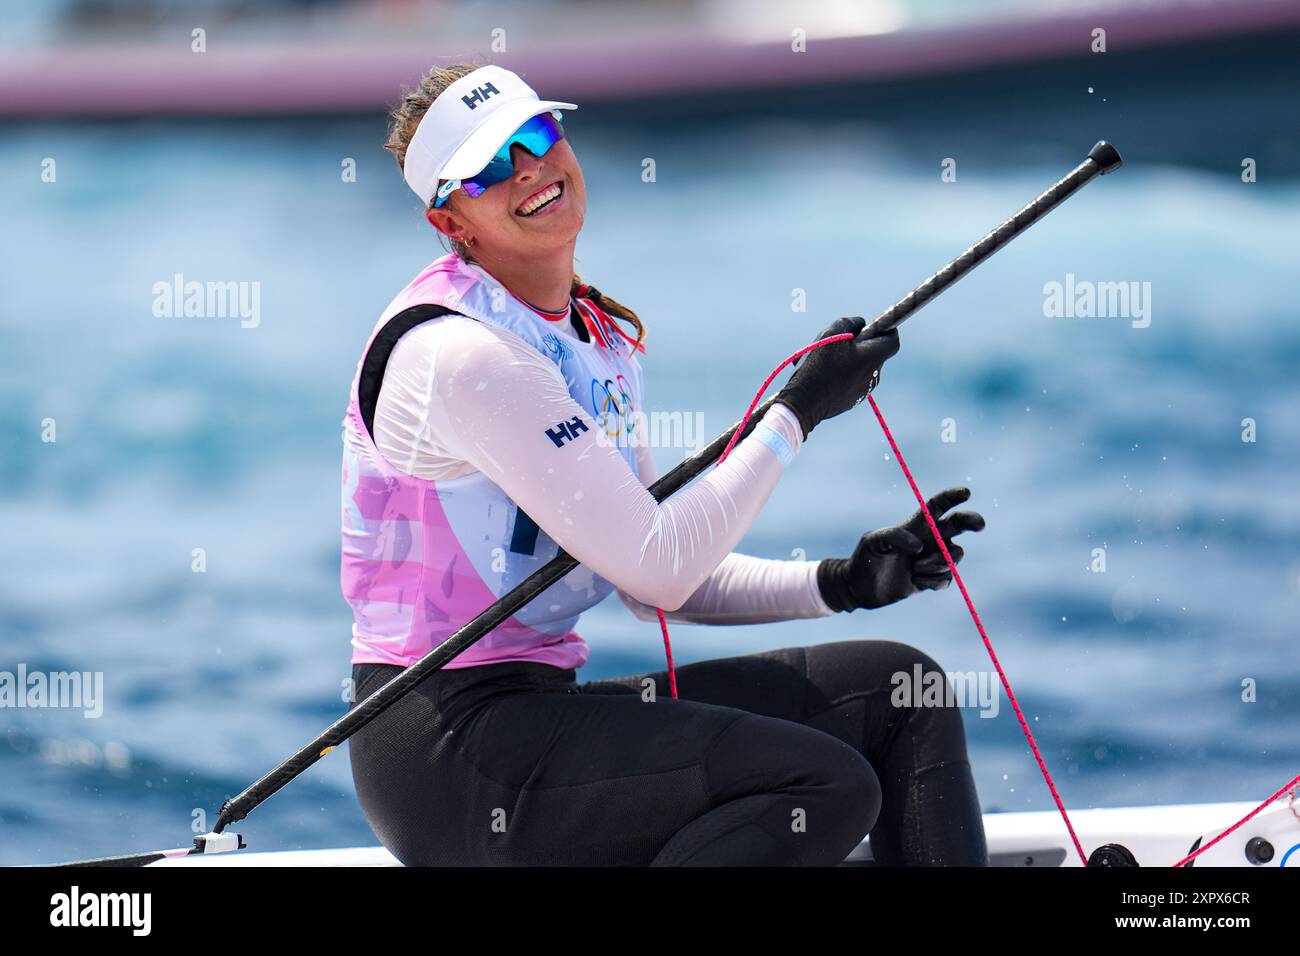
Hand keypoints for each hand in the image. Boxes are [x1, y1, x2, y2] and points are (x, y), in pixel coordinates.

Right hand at [773, 317, 900, 439]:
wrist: (805, 402)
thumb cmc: (818, 366)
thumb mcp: (831, 334)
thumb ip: (849, 323)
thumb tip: (860, 323)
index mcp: (872, 357)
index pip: (892, 340)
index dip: (885, 331)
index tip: (871, 328)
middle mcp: (874, 375)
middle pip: (875, 354)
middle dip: (862, 346)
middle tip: (841, 343)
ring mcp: (864, 390)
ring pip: (864, 368)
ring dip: (852, 361)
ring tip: (828, 362)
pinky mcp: (854, 400)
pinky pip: (855, 382)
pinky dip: (845, 376)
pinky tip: (826, 377)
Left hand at [816, 488, 985, 610]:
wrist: (860, 587)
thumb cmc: (865, 558)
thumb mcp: (874, 541)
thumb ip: (895, 536)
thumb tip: (920, 546)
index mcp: (916, 524)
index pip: (939, 505)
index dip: (953, 497)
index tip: (966, 493)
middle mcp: (930, 538)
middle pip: (959, 524)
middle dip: (971, 521)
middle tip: (979, 525)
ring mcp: (933, 558)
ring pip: (954, 555)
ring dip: (937, 563)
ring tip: (914, 569)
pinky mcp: (933, 579)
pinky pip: (947, 578)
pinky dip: (932, 580)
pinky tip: (915, 580)